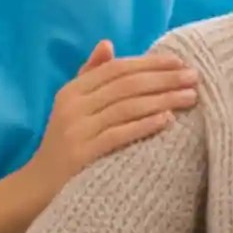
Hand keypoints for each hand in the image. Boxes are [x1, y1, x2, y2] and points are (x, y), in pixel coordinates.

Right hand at [22, 40, 198, 193]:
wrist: (39, 188)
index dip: (149, 63)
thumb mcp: (72, 106)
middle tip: (194, 77)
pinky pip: (119, 135)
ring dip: (163, 99)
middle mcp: (73, 106)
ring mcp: (77, 130)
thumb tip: (107, 43)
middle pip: (126, 85)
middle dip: (163, 79)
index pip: (116, 69)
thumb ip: (90, 75)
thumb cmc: (65, 144)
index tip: (179, 62)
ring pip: (127, 107)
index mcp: (73, 91)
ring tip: (190, 97)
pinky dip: (145, 125)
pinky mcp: (82, 155)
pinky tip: (168, 119)